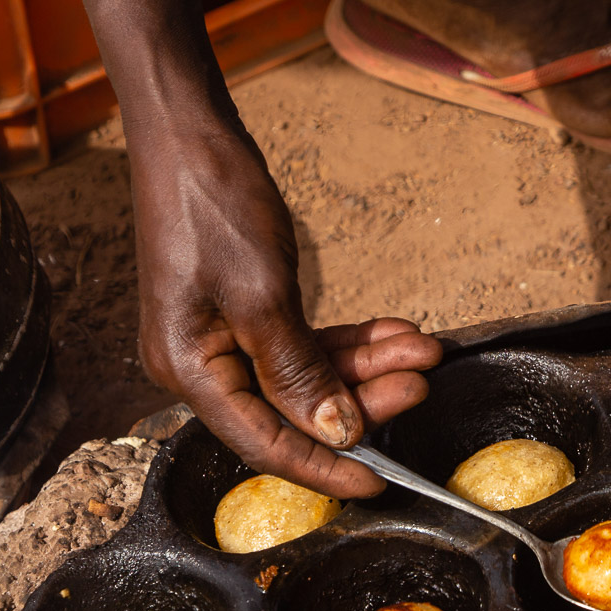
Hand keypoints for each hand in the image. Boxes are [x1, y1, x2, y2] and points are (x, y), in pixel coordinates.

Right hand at [129, 123, 439, 497]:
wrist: (188, 131)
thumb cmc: (209, 204)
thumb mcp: (262, 295)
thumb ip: (299, 372)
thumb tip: (336, 433)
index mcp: (189, 371)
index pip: (265, 444)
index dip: (325, 466)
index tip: (380, 479)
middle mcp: (204, 364)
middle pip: (294, 410)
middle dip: (363, 399)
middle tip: (420, 382)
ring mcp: (226, 338)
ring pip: (309, 374)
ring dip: (368, 365)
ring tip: (422, 349)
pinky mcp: (248, 313)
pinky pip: (306, 343)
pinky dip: (351, 341)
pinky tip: (395, 334)